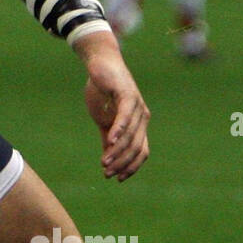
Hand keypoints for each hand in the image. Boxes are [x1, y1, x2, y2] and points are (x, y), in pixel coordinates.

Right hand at [76, 34, 150, 180]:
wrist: (99, 64)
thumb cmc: (102, 90)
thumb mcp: (103, 119)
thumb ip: (108, 137)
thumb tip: (108, 157)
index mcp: (139, 124)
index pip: (141, 152)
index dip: (131, 167)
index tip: (116, 178)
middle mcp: (142, 116)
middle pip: (136, 147)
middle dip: (122, 163)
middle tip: (107, 172)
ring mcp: (137, 105)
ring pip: (131, 135)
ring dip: (118, 151)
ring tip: (105, 162)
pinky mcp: (128, 94)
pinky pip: (126, 116)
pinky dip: (119, 130)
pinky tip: (110, 140)